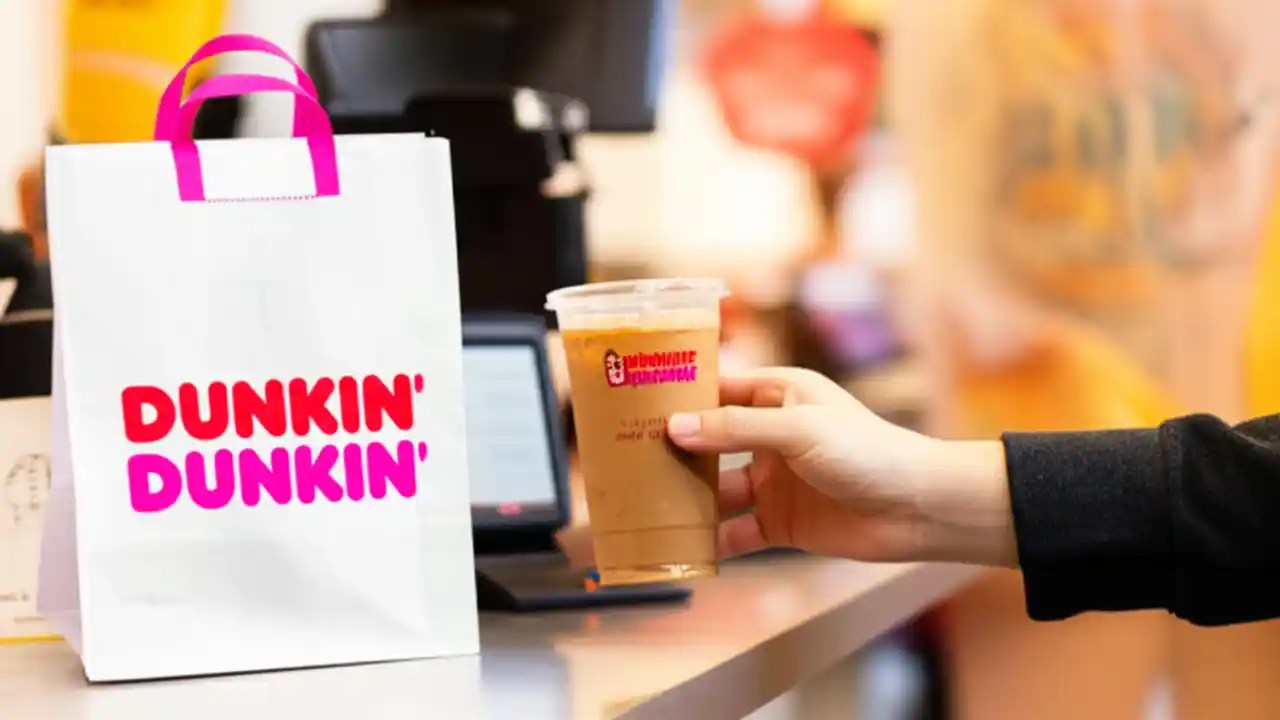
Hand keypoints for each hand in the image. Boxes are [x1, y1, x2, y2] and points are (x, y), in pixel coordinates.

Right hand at [667, 368, 1015, 565]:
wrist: (918, 508)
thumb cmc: (869, 451)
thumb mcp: (798, 430)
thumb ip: (736, 430)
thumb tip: (676, 427)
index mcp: (779, 395)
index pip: (718, 388)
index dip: (680, 394)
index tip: (637, 401)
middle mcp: (771, 435)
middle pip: (710, 440)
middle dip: (673, 450)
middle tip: (626, 456)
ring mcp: (774, 480)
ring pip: (716, 489)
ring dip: (686, 498)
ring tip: (643, 504)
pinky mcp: (781, 522)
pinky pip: (735, 531)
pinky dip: (710, 541)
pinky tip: (682, 547)